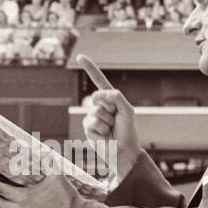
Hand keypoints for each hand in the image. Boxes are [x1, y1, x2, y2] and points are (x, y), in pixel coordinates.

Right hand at [76, 53, 138, 181]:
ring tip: (111, 129)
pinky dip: (101, 130)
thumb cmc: (127, 131)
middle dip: (110, 109)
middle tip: (116, 120)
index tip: (80, 57)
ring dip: (106, 122)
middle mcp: (99, 105)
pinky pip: (92, 123)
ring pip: (96, 112)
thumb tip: (98, 93)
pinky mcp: (87, 127)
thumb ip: (116, 97)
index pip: (98, 81)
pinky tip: (104, 136)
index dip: (89, 68)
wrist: (123, 151)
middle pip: (99, 98)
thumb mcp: (127, 110)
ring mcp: (92, 116)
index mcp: (110, 99)